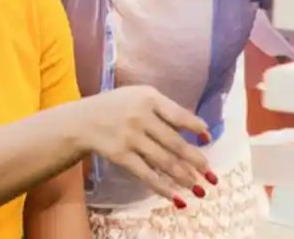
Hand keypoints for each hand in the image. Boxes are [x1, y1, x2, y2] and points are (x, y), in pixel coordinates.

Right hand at [78, 86, 215, 203]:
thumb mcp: (141, 96)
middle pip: (174, 142)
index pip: (179, 114)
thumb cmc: (120, 107)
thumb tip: (197, 130)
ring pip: (163, 161)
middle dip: (195, 160)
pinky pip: (146, 174)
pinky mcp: (121, 155)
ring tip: (198, 187)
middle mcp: (141, 117)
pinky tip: (176, 196)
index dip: (196, 128)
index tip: (208, 138)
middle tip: (210, 172)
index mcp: (150, 98)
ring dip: (183, 176)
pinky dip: (162, 187)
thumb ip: (165, 110)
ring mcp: (130, 137)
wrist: (83, 120)